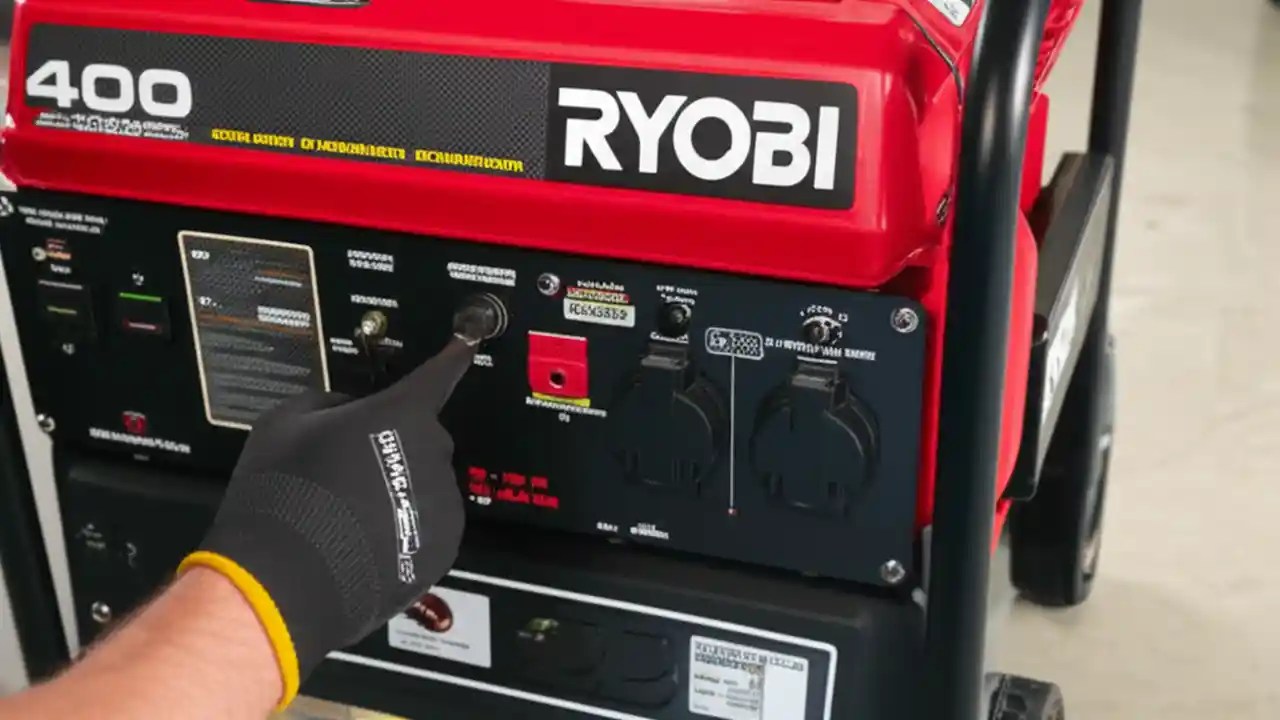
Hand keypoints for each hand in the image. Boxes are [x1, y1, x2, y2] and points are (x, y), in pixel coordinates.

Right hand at [179, 337, 473, 708]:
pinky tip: (363, 543)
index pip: (437, 374)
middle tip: (346, 473)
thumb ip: (328, 404)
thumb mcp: (285, 423)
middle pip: (421, 439)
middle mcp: (432, 452)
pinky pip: (429, 527)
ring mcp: (442, 503)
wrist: (283, 581)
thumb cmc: (282, 495)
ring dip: (400, 493)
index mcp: (399, 413)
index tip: (469, 344)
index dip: (452, 357)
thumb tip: (347, 411)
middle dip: (393, 449)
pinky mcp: (443, 548)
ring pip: (425, 485)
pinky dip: (405, 532)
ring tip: (348, 516)